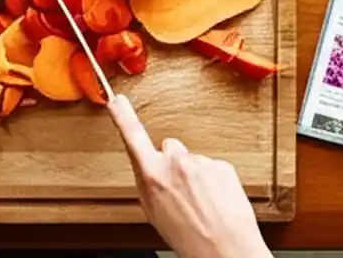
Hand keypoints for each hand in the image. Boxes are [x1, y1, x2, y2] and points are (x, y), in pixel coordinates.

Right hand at [109, 95, 270, 257]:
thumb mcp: (154, 213)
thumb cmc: (190, 238)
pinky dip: (214, 182)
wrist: (226, 250)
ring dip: (196, 176)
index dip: (122, 116)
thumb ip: (149, 183)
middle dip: (174, 162)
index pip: (132, 137)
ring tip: (203, 203)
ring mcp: (200, 162)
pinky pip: (213, 167)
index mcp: (152, 177)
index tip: (116, 100)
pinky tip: (216, 201)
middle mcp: (175, 164)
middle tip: (183, 190)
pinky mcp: (222, 165)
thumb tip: (150, 169)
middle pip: (170, 148)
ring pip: (193, 160)